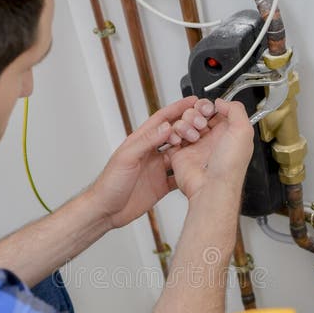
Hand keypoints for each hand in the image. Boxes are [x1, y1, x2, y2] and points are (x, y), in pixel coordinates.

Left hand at [89, 96, 217, 227]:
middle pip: (175, 135)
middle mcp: (150, 154)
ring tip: (208, 142)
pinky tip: (199, 168)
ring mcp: (157, 169)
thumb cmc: (109, 183)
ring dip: (193, 149)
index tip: (193, 102)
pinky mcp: (161, 185)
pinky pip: (179, 175)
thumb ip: (146, 142)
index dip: (177, 109)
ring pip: (180, 154)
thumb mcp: (127, 157)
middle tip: (205, 123)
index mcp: (141, 142)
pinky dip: (189, 171)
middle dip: (190, 127)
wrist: (106, 210)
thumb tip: (165, 127)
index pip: (162, 120)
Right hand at [166, 98, 253, 200]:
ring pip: (183, 122)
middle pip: (196, 114)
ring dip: (185, 124)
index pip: (215, 111)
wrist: (211, 187)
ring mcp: (194, 146)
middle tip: (200, 123)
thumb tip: (222, 102)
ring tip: (193, 136)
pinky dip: (173, 133)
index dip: (209, 106)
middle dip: (195, 113)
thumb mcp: (243, 131)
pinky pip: (171, 135)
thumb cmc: (229, 166)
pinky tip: (180, 140)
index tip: (208, 109)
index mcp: (227, 133)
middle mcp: (211, 139)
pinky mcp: (179, 153)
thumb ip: (236, 110)